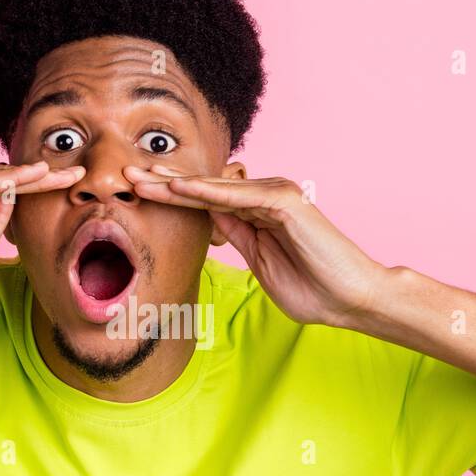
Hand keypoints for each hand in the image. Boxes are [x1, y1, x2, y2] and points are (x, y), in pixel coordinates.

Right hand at [0, 161, 84, 334]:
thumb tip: (18, 197)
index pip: (6, 193)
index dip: (39, 189)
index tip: (72, 187)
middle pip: (4, 181)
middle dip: (41, 178)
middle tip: (79, 174)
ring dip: (29, 176)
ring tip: (62, 173)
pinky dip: (5, 182)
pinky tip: (31, 178)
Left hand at [123, 163, 381, 328]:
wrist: (349, 300)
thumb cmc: (312, 290)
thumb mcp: (260, 264)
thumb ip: (238, 239)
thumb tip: (211, 221)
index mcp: (256, 215)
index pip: (204, 202)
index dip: (170, 196)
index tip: (136, 194)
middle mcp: (265, 198)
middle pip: (204, 188)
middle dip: (164, 182)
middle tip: (125, 175)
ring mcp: (277, 196)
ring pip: (215, 188)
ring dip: (177, 182)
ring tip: (142, 177)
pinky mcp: (286, 202)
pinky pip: (238, 197)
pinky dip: (208, 192)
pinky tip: (180, 188)